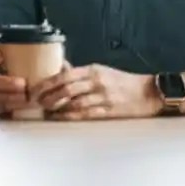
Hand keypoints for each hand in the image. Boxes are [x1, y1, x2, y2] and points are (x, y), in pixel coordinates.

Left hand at [32, 64, 162, 120]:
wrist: (149, 92)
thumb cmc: (122, 81)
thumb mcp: (100, 71)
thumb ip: (79, 72)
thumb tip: (60, 68)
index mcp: (93, 70)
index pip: (64, 75)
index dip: (47, 83)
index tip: (35, 88)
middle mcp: (97, 82)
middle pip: (66, 89)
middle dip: (48, 96)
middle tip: (37, 101)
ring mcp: (103, 97)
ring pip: (74, 102)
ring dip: (57, 107)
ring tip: (46, 110)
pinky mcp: (109, 111)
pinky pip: (86, 114)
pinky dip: (70, 116)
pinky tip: (60, 117)